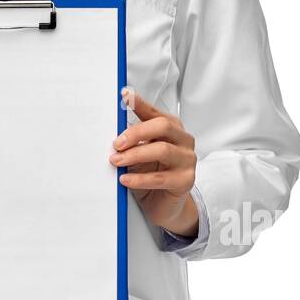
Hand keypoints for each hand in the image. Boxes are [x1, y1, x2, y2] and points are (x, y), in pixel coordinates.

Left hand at [108, 87, 198, 236]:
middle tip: (116, 144)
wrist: (163, 204)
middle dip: (136, 133)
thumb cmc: (150, 173)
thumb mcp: (138, 154)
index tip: (124, 95)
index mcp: (171, 128)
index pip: (155, 112)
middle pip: (163, 127)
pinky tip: (125, 179)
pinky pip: (161, 178)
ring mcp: (187, 160)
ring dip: (135, 155)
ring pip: (162, 150)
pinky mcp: (186, 181)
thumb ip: (130, 142)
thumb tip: (112, 135)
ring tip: (117, 161)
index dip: (140, 103)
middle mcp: (183, 140)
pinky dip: (140, 178)